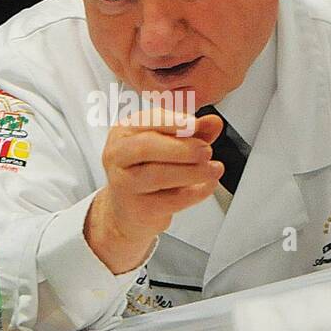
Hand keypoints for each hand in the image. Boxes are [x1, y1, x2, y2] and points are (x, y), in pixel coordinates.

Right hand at [85, 108, 223, 273]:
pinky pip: (170, 200)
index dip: (172, 121)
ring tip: (213, 169)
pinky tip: (208, 185)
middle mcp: (117, 156)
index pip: (146, 121)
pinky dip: (195, 192)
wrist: (128, 209)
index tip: (195, 124)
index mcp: (123, 133)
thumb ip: (192, 132)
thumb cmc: (146, 171)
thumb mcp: (168, 145)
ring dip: (193, 171)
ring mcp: (124, 184)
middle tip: (206, 150)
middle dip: (182, 148)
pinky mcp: (138, 209)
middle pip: (146, 147)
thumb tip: (213, 122)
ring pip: (158, 176)